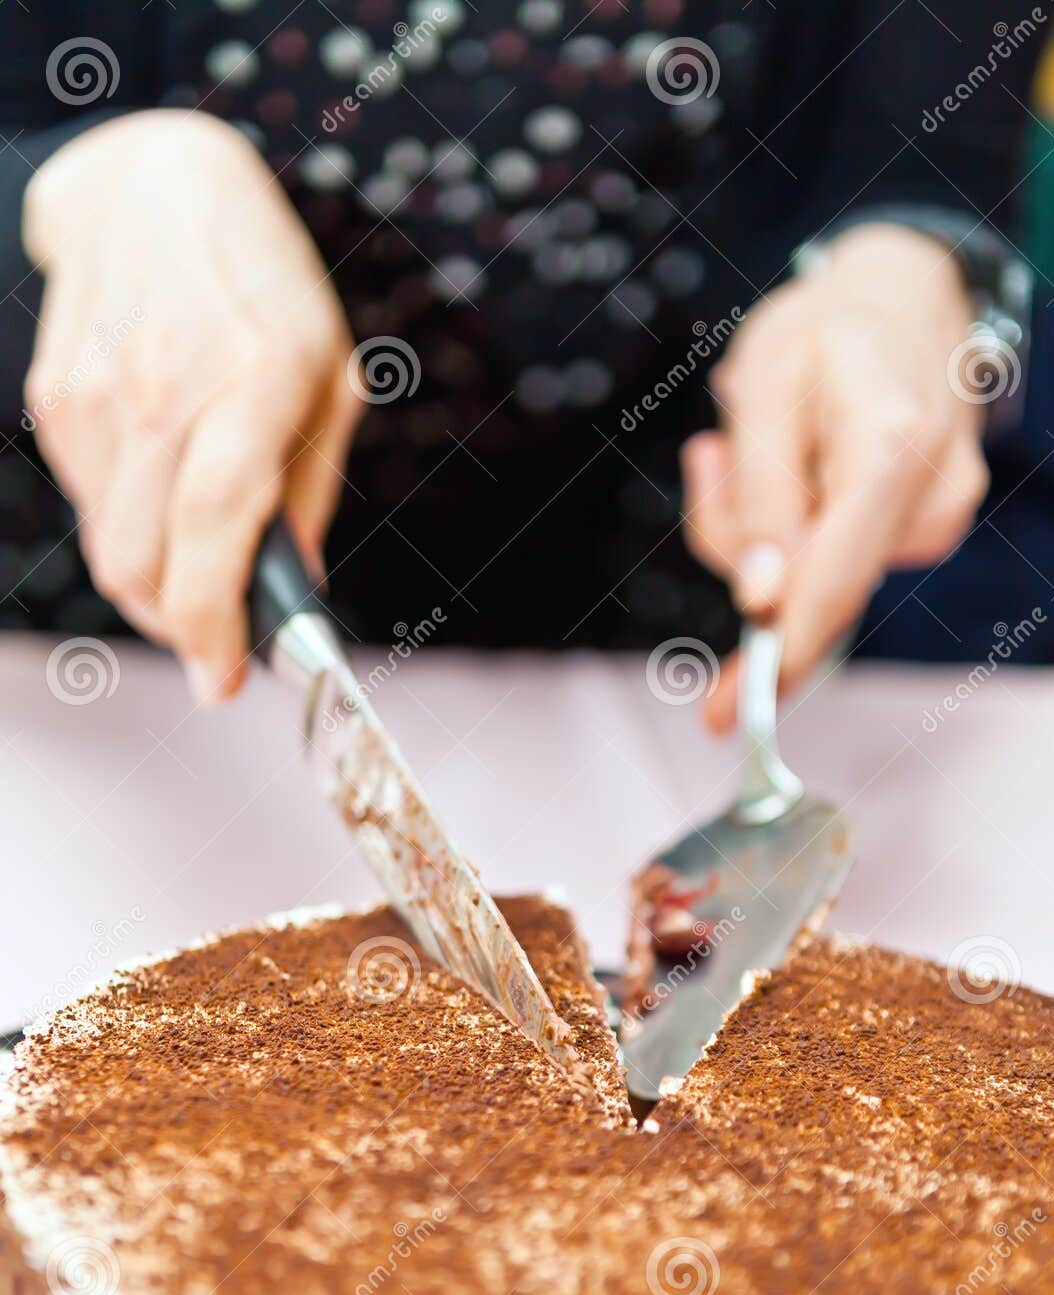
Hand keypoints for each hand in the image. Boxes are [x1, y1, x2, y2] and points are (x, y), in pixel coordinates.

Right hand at [24, 111, 360, 702]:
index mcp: (256, 379)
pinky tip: (160, 486)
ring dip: (155, 583)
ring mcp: (99, 391)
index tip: (226, 679)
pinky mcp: (58, 397)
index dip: (215, 622)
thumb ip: (306, 496)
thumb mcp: (327, 381)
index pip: (215, 526)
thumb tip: (288, 600)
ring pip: (110, 548)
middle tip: (215, 638)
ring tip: (198, 552)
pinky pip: (90, 507)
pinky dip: (128, 528)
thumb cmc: (265, 293)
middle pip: (144, 562)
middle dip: (180, 627)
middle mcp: (168, 385)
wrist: (154, 187)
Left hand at [682, 224, 988, 730]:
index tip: (727, 715)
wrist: (902, 298)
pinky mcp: (926, 529)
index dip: (774, 658)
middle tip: (712, 461)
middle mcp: (930, 497)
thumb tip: (761, 598)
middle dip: (742, 556)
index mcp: (890, 450)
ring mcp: (937, 519)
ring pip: (812, 579)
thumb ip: (759, 493)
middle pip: (810, 590)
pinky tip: (791, 465)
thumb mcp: (762, 383)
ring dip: (760, 533)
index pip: (829, 585)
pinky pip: (831, 561)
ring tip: (752, 444)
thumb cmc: (826, 329)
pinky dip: (792, 529)